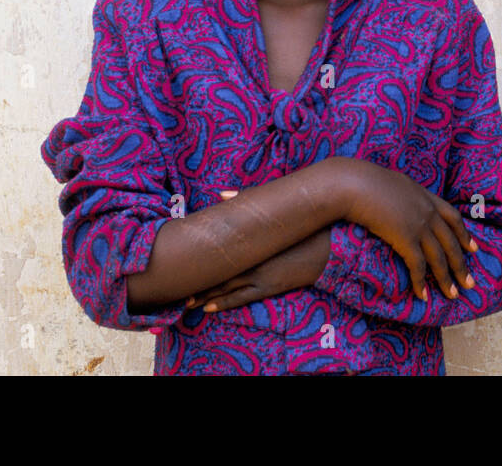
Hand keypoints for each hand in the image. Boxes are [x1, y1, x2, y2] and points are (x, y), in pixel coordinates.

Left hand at [187, 196, 332, 311]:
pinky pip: (243, 298)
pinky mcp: (271, 287)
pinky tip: (209, 308)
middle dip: (195, 283)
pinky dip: (224, 303)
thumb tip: (221, 194)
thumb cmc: (302, 224)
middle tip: (172, 291)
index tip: (176, 266)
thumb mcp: (276, 210)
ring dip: (204, 297)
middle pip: (216, 274)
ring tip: (184, 304)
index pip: (216, 254)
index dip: (195, 262)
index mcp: (250, 243)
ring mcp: (261, 277)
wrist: (328, 244)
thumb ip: (247, 199)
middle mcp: (251, 261)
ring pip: (225, 290)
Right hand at [331, 158, 477, 300]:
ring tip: (454, 295)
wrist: (356, 184)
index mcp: (426, 197)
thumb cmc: (366, 181)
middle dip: (462, 265)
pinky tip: (423, 295)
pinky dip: (421, 283)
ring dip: (447, 279)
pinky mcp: (406, 239)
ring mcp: (419, 226)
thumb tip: (402, 198)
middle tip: (471, 283)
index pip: (453, 218)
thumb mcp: (394, 183)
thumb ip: (404, 194)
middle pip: (451, 243)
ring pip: (439, 258)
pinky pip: (418, 266)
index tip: (474, 249)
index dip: (464, 235)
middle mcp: (428, 212)